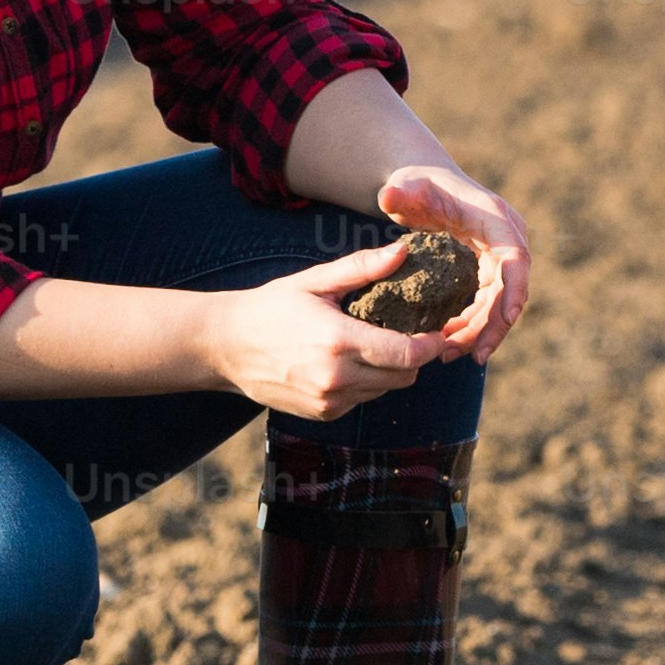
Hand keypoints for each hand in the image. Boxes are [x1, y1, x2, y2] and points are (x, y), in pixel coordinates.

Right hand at [206, 249, 446, 419]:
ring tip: (378, 343)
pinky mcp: (323, 414)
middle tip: (413, 333)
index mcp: (339, 342)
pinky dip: (367, 383)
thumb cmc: (271, 307)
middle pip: (404, 376)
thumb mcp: (315, 281)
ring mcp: (329, 401)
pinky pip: (363, 401)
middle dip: (415, 356)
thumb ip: (362, 268)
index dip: (431, 344)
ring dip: (391, 370)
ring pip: (385, 390)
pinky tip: (350, 362)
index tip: (438, 330)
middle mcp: (337, 379)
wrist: (226, 346)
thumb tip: (402, 250)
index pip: (407, 354)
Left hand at [373, 161, 533, 359]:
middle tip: (472, 355)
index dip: (514, 289)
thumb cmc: (415, 185)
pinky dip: (472, 324)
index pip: (515, 257)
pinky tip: (448, 341)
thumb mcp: (404, 187)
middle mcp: (506, 237)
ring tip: (450, 355)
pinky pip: (488, 303)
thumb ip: (397, 193)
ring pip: (500, 302)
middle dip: (495, 325)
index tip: (507, 319)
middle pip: (511, 288)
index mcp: (494, 218)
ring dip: (481, 332)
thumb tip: (389, 198)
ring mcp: (500, 255)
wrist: (423, 185)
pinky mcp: (490, 269)